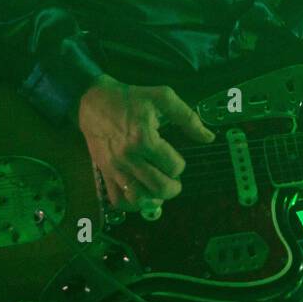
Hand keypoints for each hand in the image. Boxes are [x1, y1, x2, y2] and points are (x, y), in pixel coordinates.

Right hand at [77, 75, 214, 211]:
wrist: (94, 100)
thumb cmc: (130, 98)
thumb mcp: (163, 97)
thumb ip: (188, 117)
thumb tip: (208, 137)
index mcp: (145, 138)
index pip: (174, 167)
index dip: (181, 165)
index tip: (176, 158)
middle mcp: (129, 157)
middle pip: (159, 188)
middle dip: (173, 188)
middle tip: (174, 180)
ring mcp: (114, 168)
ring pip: (139, 198)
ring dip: (154, 198)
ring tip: (158, 187)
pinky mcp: (104, 173)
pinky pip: (118, 200)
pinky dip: (132, 204)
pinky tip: (141, 195)